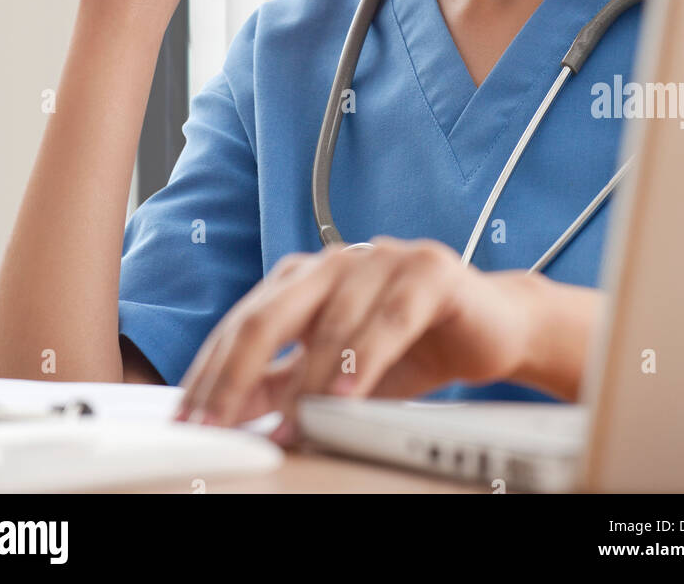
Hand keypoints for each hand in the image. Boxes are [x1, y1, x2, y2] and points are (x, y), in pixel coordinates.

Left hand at [173, 238, 542, 438]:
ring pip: (328, 319)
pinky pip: (388, 318)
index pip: (243, 323)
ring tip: (288, 425)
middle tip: (217, 422)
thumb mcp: (335, 373)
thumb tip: (226, 411)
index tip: (191, 419)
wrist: (492, 327)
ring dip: (304, 381)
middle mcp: (336, 261)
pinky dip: (364, 359)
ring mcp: (382, 258)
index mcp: (305, 278)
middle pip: (270, 312)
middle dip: (235, 372)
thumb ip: (282, 383)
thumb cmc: (411, 347)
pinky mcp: (429, 270)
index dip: (213, 373)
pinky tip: (348, 396)